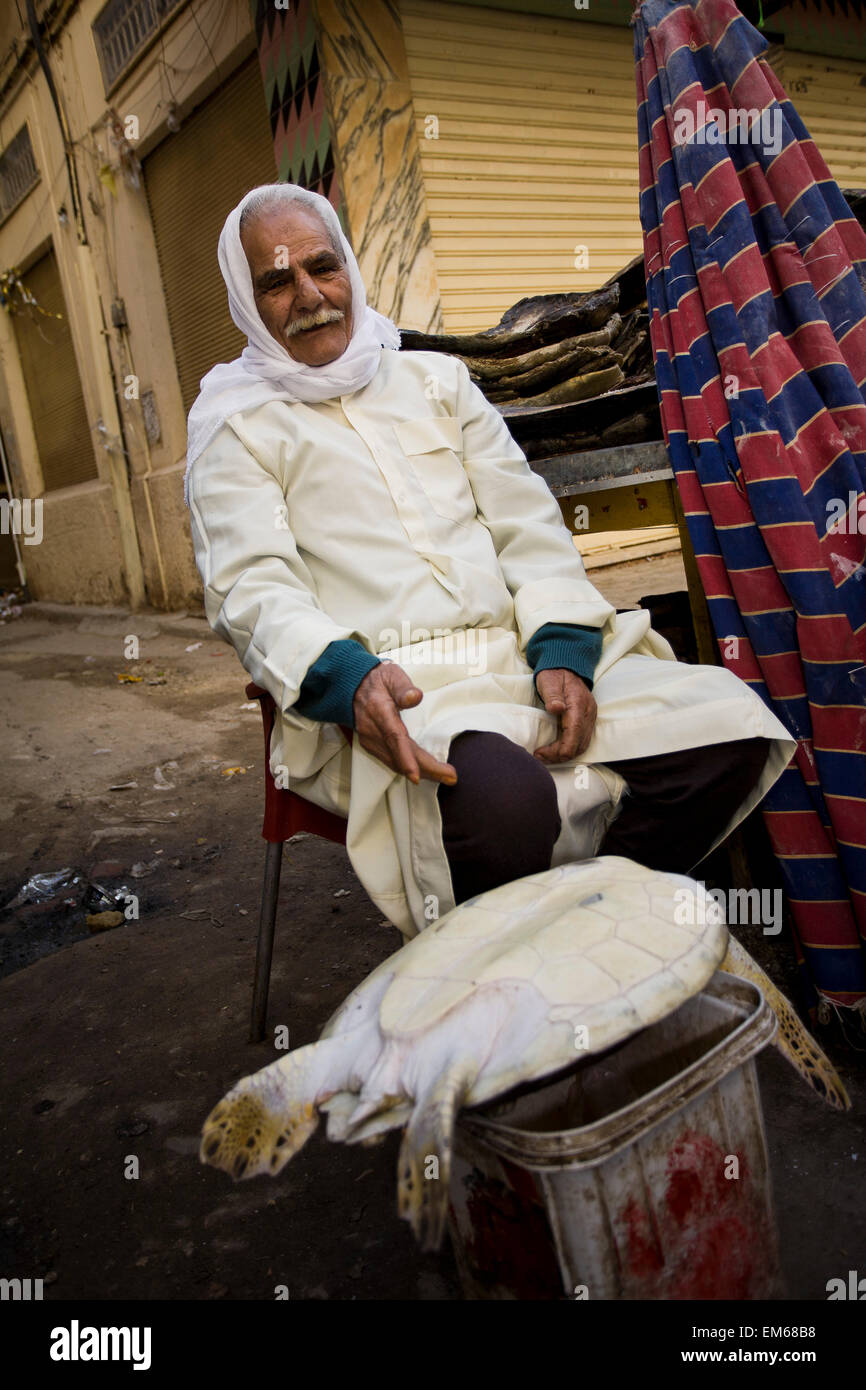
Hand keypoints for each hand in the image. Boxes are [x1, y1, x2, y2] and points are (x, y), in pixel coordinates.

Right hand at [352, 662, 456, 785]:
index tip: (416, 775)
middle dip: (426, 769)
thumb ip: (404, 687)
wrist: (351, 686)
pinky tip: (424, 771)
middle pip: (399, 756)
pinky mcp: (371, 745)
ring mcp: (370, 740)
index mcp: (380, 712)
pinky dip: (407, 768)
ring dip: (420, 772)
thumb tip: (416, 697)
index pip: (393, 737)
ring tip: (443, 776)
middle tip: (451, 776)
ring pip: (395, 763)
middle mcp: (372, 730)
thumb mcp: (392, 675)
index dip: (405, 758)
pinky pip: (390, 761)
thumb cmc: (377, 680)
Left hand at [533, 668, 596, 762]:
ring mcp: (589, 717)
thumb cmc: (554, 674)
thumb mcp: (549, 681)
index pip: (573, 736)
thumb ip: (553, 696)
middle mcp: (588, 713)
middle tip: (540, 757)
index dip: (557, 750)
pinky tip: (555, 750)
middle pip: (578, 745)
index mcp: (578, 705)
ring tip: (546, 756)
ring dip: (564, 755)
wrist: (567, 665)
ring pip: (582, 746)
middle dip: (559, 756)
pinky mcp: (587, 720)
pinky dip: (569, 749)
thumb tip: (556, 708)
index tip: (539, 752)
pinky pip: (582, 740)